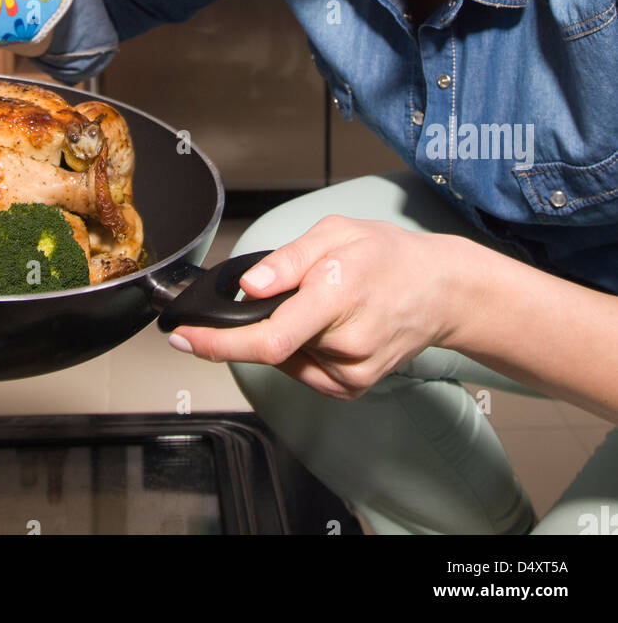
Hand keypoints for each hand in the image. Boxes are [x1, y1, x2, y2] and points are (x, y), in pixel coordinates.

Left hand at [168, 216, 462, 397]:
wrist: (439, 291)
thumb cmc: (389, 257)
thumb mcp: (336, 234)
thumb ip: (287, 260)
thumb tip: (249, 286)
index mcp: (338, 298)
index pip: (268, 338)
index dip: (219, 343)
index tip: (184, 337)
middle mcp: (345, 345)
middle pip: (272, 345)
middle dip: (262, 319)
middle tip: (293, 289)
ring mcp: (351, 373)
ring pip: (285, 358)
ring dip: (284, 332)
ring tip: (322, 301)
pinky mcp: (351, 388)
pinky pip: (303, 370)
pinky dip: (299, 348)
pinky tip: (325, 324)